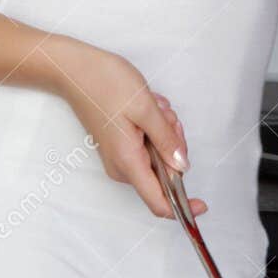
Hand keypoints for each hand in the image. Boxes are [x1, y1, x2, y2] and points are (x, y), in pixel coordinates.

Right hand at [59, 45, 207, 220]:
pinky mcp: (119, 145)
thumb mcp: (145, 108)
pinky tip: (147, 107)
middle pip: (164, 173)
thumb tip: (183, 166)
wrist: (75, 70)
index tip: (203, 204)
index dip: (184, 207)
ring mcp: (119, 156)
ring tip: (153, 106)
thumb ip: (166, 140)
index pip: (158, 203)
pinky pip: (148, 145)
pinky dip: (154, 127)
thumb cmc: (106, 84)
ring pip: (158, 155)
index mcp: (128, 162)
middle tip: (166, 117)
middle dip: (174, 145)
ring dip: (164, 131)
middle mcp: (122, 166)